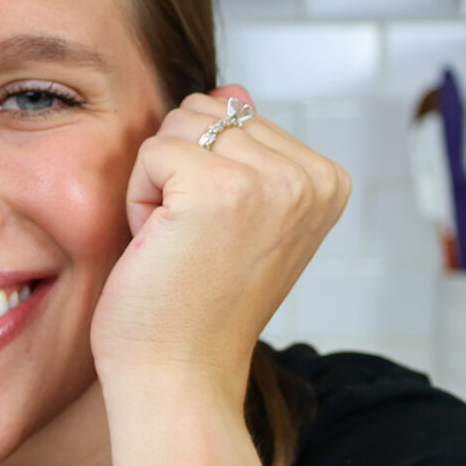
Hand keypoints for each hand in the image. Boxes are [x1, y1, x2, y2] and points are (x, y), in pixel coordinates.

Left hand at [90, 87, 349, 395]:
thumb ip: (243, 148)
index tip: (217, 239)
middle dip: (178, 174)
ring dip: (158, 186)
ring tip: (178, 246)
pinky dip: (138, 201)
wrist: (179, 379)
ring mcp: (270, 182)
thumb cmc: (197, 309)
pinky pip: (151, 152)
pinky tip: (160, 249)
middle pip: (207, 112)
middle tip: (191, 245)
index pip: (236, 116)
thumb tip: (233, 87)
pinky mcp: (218, 190)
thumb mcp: (236, 218)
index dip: (204, 173)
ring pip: (178, 127)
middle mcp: (311, 177)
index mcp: (327, 180)